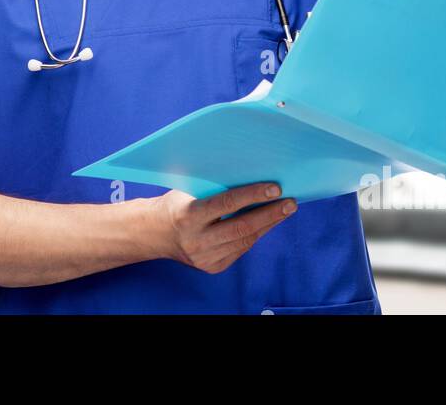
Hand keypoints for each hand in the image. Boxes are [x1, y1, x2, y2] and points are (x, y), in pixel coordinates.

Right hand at [150, 182, 296, 273]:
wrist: (154, 234)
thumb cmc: (175, 204)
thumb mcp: (188, 191)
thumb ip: (215, 189)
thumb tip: (252, 178)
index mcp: (188, 215)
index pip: (227, 204)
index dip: (253, 195)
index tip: (275, 188)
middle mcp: (197, 240)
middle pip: (242, 227)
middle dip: (270, 214)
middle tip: (290, 202)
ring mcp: (205, 258)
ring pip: (245, 240)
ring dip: (268, 224)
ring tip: (284, 210)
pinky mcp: (213, 267)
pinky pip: (240, 249)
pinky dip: (255, 235)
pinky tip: (267, 223)